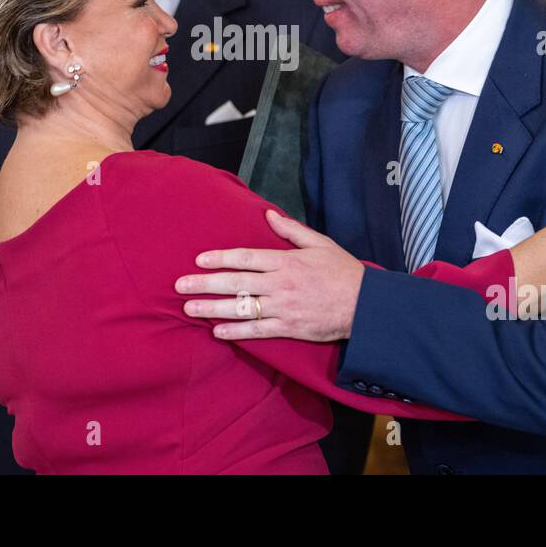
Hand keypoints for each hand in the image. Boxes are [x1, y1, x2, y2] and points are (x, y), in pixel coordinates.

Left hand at [174, 210, 365, 341]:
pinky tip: (217, 331)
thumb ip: (291, 230)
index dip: (220, 258)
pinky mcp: (289, 328)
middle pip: (236, 283)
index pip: (246, 257)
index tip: (199, 260)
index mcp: (286, 261)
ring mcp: (284, 307)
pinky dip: (236, 332)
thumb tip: (268, 214)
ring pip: (242, 308)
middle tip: (181, 284)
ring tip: (190, 308)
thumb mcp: (319, 243)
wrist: (364, 305)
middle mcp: (281, 284)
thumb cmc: (342, 271)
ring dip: (213, 308)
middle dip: (206, 283)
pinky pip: (258, 331)